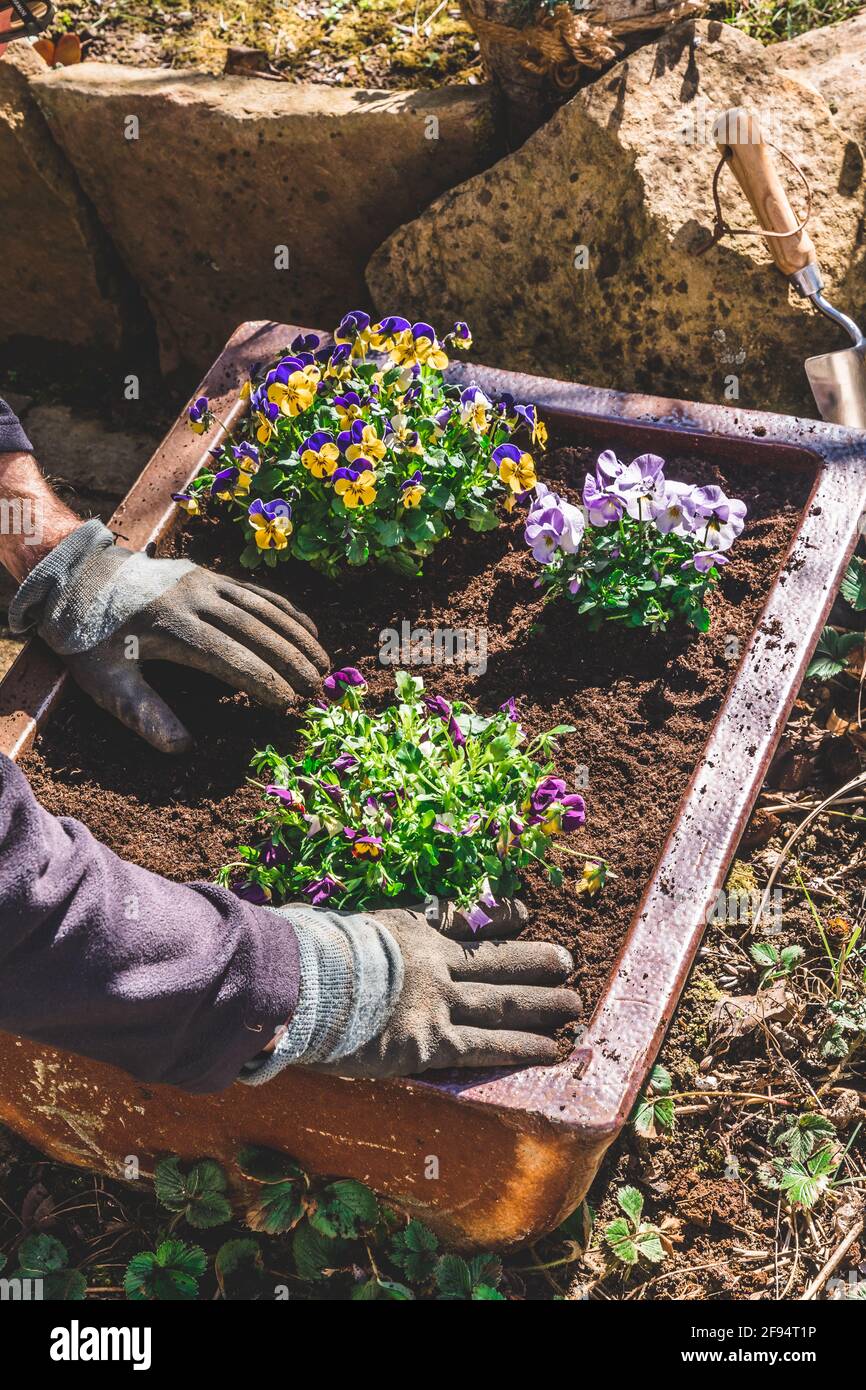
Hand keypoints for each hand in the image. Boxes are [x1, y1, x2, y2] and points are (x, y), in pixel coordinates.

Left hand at [8, 519, 328, 752]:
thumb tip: (181, 748)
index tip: (290, 705)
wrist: (75, 575)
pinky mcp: (208, 573)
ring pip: (263, 609)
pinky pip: (256, 592)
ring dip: (298, 636)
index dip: (264, 682)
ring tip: (325, 663)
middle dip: (292, 661)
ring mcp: (205, 581)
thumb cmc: (89, 637)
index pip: (231, 657)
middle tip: (319, 690)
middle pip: (256, 631)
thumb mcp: (105, 680)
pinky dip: (286, 610)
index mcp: (171, 627)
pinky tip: (309, 627)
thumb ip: (143, 713)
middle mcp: (194, 598)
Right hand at [312, 902, 580, 1078]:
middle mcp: (434, 964)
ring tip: (574, 1005)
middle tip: (569, 962)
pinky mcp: (430, 1044)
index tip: (525, 914)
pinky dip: (521, 1046)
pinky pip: (486, 1046)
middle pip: (496, 961)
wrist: (303, 985)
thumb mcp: (347, 926)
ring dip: (543, 1003)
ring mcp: (436, 1003)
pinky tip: (550, 1048)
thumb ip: (369, 931)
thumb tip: (359, 926)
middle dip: (535, 961)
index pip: (464, 919)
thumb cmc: (311, 955)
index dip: (499, 918)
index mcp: (411, 931)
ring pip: (502, 1002)